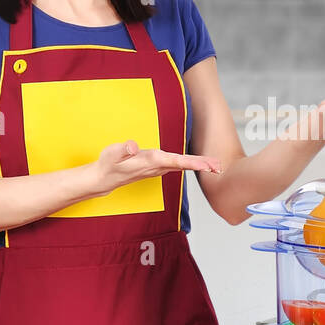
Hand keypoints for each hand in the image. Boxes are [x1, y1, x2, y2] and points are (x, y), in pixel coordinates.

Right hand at [93, 140, 221, 195]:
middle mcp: (158, 166)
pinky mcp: (157, 166)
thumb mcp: (112, 154)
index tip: (207, 166)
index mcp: (152, 161)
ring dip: (200, 165)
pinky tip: (200, 164)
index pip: (176, 161)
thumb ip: (123, 149)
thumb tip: (133, 146)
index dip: (193, 163)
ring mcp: (158, 168)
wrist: (105, 178)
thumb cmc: (108, 164)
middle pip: (184, 164)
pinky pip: (178, 165)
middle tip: (219, 166)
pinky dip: (191, 164)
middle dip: (202, 165)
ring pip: (183, 165)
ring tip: (216, 165)